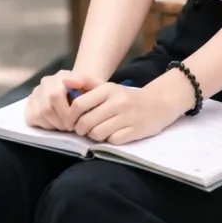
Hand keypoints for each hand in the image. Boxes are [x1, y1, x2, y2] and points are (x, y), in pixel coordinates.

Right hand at [24, 70, 103, 130]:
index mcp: (62, 76)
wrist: (79, 91)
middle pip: (46, 107)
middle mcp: (46, 82)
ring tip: (64, 125)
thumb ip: (87, 83)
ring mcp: (36, 92)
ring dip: (53, 124)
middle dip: (60, 121)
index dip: (65, 113)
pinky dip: (44, 124)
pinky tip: (54, 124)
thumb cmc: (88, 92)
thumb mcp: (94, 86)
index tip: (75, 121)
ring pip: (39, 114)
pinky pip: (32, 117)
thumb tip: (70, 87)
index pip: (56, 96)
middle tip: (70, 127)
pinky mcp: (29, 103)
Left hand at [65, 81, 180, 144]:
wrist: (156, 104)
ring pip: (97, 134)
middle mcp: (117, 102)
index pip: (79, 104)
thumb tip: (65, 81)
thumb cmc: (125, 97)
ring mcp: (127, 117)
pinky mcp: (134, 131)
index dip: (70, 116)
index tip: (71, 120)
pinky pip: (111, 141)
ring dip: (93, 136)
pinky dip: (108, 140)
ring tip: (97, 131)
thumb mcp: (107, 87)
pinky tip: (111, 134)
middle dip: (80, 129)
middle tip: (83, 128)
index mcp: (108, 89)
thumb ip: (86, 83)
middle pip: (85, 122)